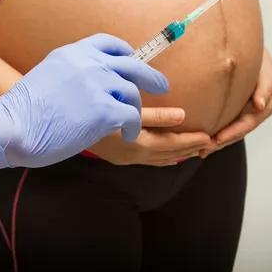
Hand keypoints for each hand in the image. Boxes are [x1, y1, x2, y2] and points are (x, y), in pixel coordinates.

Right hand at [0, 34, 169, 174]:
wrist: (12, 125)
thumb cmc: (24, 109)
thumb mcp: (48, 74)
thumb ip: (72, 71)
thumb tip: (90, 79)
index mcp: (74, 52)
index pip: (109, 43)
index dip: (125, 53)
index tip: (131, 61)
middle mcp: (90, 64)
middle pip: (133, 64)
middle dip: (151, 76)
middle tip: (162, 85)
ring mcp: (99, 85)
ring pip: (133, 92)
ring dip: (136, 109)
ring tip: (130, 124)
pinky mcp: (104, 110)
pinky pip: (132, 115)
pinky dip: (132, 127)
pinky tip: (127, 135)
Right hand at [86, 107, 214, 166]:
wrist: (62, 128)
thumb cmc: (94, 113)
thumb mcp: (126, 112)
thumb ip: (155, 116)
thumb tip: (182, 115)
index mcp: (137, 145)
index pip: (172, 145)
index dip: (191, 141)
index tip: (208, 136)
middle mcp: (134, 156)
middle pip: (169, 155)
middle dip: (190, 149)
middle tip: (209, 144)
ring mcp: (126, 159)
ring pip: (159, 159)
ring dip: (178, 154)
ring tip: (195, 149)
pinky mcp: (120, 157)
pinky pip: (150, 160)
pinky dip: (164, 157)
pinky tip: (169, 155)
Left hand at [200, 47, 271, 157]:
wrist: (248, 47)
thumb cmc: (258, 55)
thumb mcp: (265, 67)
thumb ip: (265, 86)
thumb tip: (260, 105)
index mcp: (267, 100)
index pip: (250, 121)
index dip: (235, 131)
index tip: (219, 138)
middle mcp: (257, 108)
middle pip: (240, 130)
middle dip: (223, 140)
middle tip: (206, 148)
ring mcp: (246, 108)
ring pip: (232, 129)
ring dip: (218, 141)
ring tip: (201, 150)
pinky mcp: (236, 106)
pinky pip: (226, 121)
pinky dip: (215, 131)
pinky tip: (201, 139)